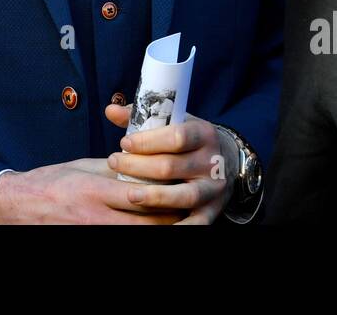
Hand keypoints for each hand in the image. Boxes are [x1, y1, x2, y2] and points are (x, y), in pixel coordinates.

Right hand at [0, 158, 184, 224]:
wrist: (20, 206)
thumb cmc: (52, 183)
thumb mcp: (84, 168)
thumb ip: (115, 169)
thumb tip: (145, 167)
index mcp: (96, 190)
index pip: (143, 195)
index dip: (168, 194)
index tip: (183, 187)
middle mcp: (97, 217)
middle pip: (149, 223)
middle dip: (173, 217)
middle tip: (190, 208)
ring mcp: (94, 233)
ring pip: (140, 235)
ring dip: (161, 228)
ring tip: (177, 219)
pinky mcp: (92, 239)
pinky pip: (123, 239)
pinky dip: (141, 233)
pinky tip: (151, 226)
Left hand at [103, 104, 237, 224]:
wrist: (226, 162)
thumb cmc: (189, 140)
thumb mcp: (174, 122)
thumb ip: (141, 117)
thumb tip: (110, 110)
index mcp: (203, 134)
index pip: (176, 137)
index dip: (147, 141)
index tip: (124, 143)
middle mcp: (211, 162)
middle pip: (172, 166)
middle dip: (138, 166)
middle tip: (114, 162)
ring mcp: (214, 189)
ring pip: (184, 196)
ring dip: (154, 196)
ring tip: (130, 194)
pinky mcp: (212, 212)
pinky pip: (196, 224)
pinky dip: (177, 226)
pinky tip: (152, 224)